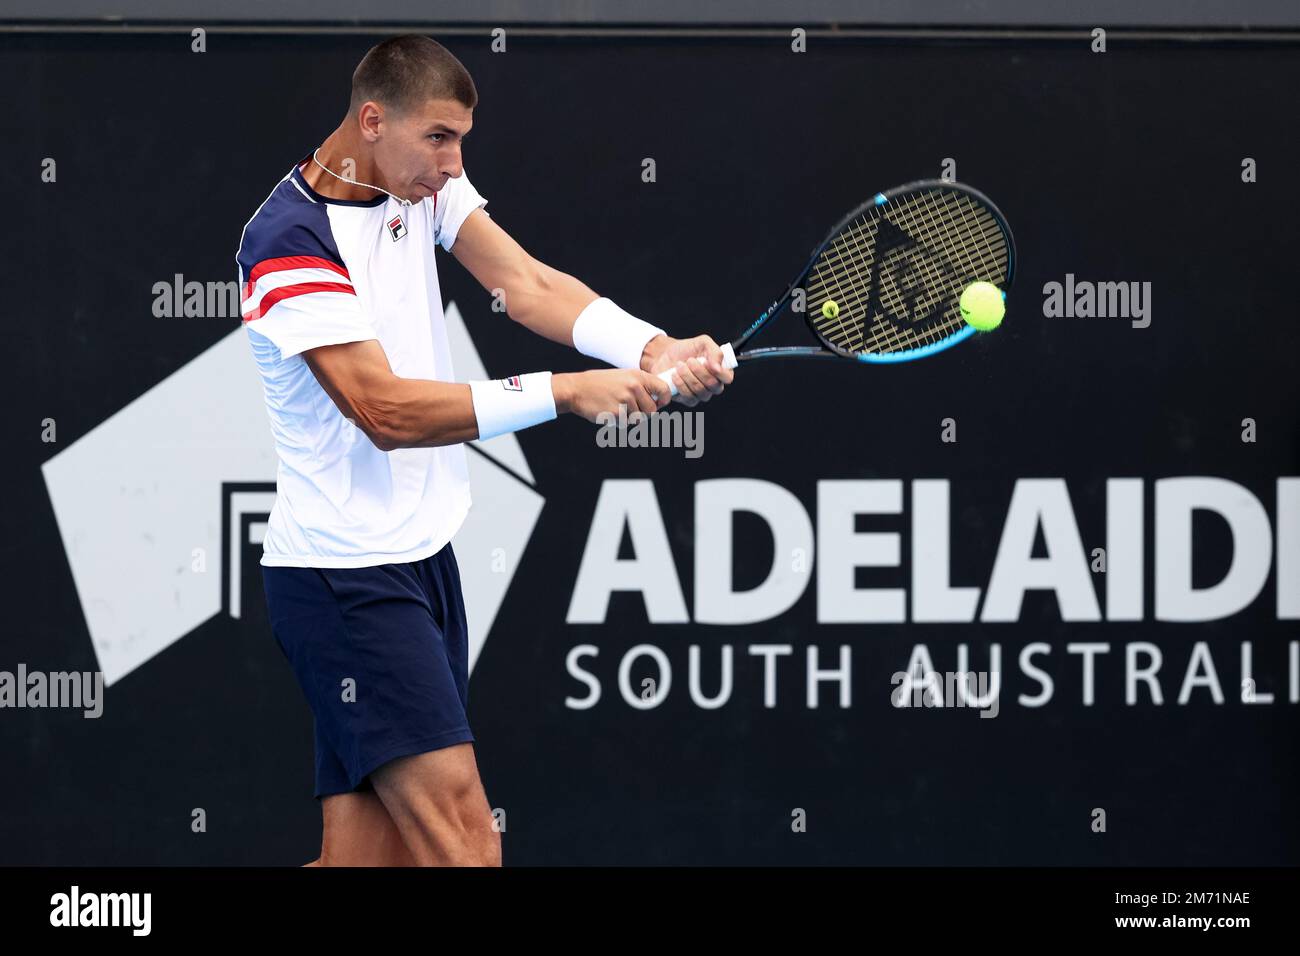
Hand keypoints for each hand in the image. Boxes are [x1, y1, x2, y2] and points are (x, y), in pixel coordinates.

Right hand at [552, 369, 672, 423]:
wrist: (577, 389)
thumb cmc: (600, 384)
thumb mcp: (623, 376)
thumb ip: (641, 385)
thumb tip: (659, 399)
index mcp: (637, 376)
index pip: (663, 390)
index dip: (664, 400)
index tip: (659, 404)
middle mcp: (633, 387)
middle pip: (652, 410)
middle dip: (644, 413)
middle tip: (631, 409)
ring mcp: (625, 401)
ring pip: (639, 419)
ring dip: (630, 418)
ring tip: (617, 408)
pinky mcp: (617, 414)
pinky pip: (626, 424)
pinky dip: (619, 422)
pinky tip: (609, 412)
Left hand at [640, 334, 734, 406]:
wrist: (666, 354)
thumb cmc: (687, 349)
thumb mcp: (703, 342)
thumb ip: (715, 352)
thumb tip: (718, 367)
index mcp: (720, 371)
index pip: (727, 378)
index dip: (719, 372)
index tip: (707, 362)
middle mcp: (713, 385)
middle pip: (713, 385)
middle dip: (699, 372)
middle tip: (690, 360)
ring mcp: (701, 394)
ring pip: (700, 391)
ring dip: (688, 376)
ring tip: (679, 365)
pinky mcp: (688, 399)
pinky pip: (688, 397)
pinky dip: (680, 384)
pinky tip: (674, 375)